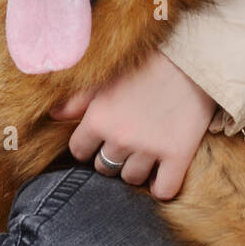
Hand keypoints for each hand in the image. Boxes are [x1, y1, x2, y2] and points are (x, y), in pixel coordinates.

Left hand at [50, 49, 216, 199]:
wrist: (190, 55)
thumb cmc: (145, 61)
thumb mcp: (106, 75)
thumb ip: (78, 99)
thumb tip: (54, 114)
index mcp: (98, 118)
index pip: (79, 151)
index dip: (87, 145)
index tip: (100, 137)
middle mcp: (121, 138)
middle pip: (104, 168)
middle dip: (111, 156)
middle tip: (125, 140)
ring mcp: (149, 149)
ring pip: (131, 178)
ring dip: (135, 169)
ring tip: (144, 150)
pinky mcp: (178, 155)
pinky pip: (163, 190)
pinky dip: (161, 185)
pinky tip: (162, 171)